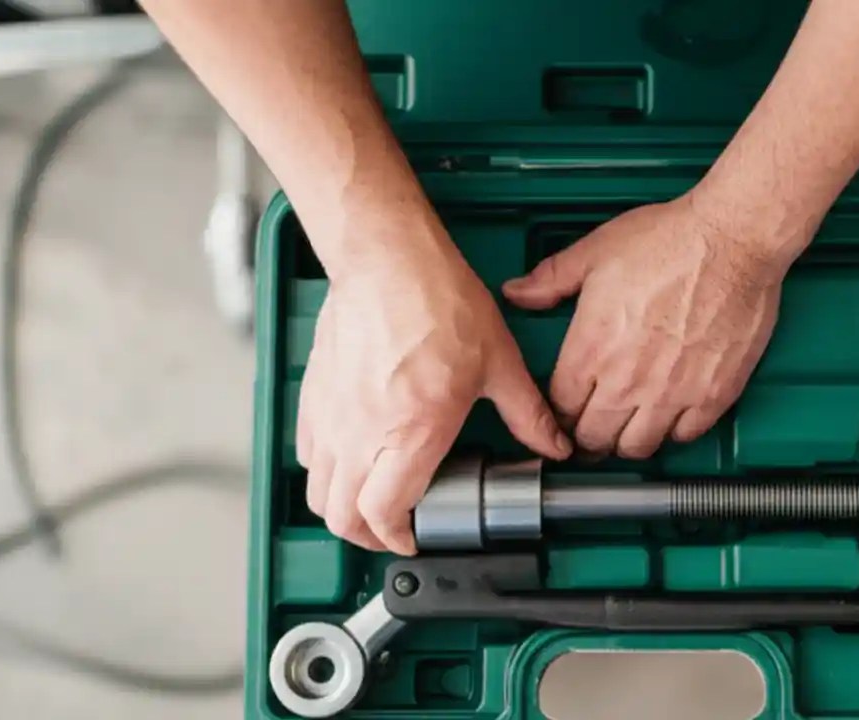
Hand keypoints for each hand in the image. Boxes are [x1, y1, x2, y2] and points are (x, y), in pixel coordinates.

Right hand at [298, 228, 571, 554]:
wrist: (388, 258)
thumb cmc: (436, 301)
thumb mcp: (499, 363)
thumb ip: (527, 414)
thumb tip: (551, 443)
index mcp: (410, 434)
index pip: (384, 516)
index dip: (398, 541)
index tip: (416, 538)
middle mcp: (362, 434)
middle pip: (340, 516)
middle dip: (366, 536)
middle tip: (392, 532)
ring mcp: (330, 415)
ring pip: (316, 489)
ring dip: (340, 507)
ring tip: (368, 503)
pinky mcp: (314, 394)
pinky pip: (306, 451)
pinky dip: (323, 469)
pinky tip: (349, 457)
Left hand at [502, 194, 790, 458]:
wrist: (733, 240)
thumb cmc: (670, 240)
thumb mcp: (596, 251)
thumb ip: (550, 280)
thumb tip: (517, 293)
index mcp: (593, 348)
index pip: (560, 407)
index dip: (558, 413)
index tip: (564, 409)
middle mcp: (628, 380)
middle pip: (594, 438)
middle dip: (586, 438)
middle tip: (590, 429)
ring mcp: (672, 393)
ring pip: (637, 447)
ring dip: (626, 443)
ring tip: (626, 429)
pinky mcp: (713, 394)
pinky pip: (685, 437)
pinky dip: (673, 433)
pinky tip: (669, 417)